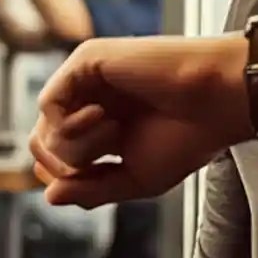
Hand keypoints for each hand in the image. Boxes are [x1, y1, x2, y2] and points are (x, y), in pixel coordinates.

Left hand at [30, 35, 250, 208]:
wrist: (214, 101)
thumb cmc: (188, 136)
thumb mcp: (136, 178)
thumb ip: (92, 190)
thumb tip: (50, 197)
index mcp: (104, 126)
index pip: (56, 155)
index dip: (61, 177)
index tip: (89, 181)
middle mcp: (91, 100)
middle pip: (43, 143)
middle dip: (65, 166)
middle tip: (101, 162)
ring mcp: (86, 79)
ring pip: (44, 127)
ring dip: (76, 145)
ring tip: (115, 132)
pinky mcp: (86, 60)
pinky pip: (49, 102)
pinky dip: (71, 124)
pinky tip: (105, 117)